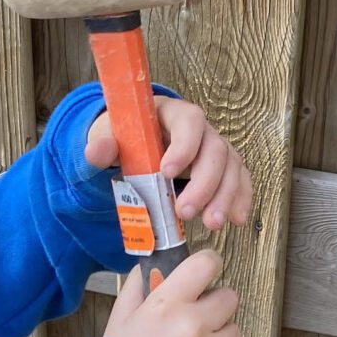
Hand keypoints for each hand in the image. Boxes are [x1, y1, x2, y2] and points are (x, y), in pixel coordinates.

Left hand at [84, 97, 252, 232]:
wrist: (134, 144)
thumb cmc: (125, 138)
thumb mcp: (109, 137)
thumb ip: (103, 144)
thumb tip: (96, 152)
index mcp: (172, 113)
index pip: (189, 121)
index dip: (184, 146)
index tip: (167, 174)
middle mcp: (200, 128)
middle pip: (215, 149)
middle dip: (204, 184)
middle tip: (185, 212)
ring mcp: (214, 147)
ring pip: (231, 166)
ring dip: (225, 196)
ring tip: (211, 223)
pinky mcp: (222, 167)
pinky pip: (239, 179)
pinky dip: (240, 198)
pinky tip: (236, 219)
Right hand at [101, 248, 240, 336]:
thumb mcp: (120, 320)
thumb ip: (138, 288)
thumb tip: (150, 269)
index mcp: (167, 304)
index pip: (206, 264)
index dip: (207, 265)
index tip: (204, 272)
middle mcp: (194, 324)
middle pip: (229, 297)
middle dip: (215, 305)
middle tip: (196, 318)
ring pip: (234, 329)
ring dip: (219, 335)